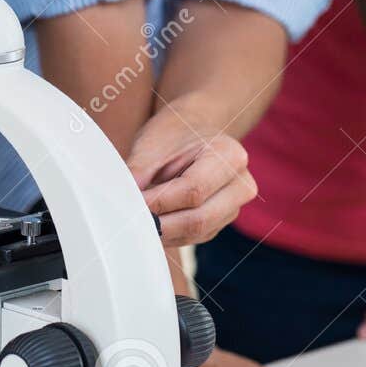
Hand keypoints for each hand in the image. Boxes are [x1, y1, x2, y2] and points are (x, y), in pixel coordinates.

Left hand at [126, 108, 256, 245]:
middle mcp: (240, 184)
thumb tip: (124, 204)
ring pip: (196, 232)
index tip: (131, 205)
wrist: (193, 129)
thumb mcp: (152, 145)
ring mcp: (234, 206)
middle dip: (161, 223)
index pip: (193, 190)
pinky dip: (170, 234)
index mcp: (229, 156)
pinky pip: (195, 237)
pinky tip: (152, 223)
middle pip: (199, 218)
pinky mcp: (222, 221)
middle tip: (131, 220)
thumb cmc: (173, 133)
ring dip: (164, 231)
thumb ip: (138, 174)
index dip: (159, 202)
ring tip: (138, 220)